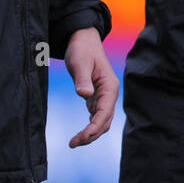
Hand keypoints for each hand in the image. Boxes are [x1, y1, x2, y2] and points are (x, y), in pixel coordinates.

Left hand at [63, 27, 118, 147]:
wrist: (82, 39)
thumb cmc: (82, 49)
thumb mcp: (79, 62)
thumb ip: (82, 79)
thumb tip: (85, 95)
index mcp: (110, 87)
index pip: (104, 113)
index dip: (94, 128)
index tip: (81, 138)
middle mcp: (110, 93)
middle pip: (105, 121)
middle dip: (91, 135)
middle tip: (73, 143)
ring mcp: (104, 96)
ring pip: (101, 120)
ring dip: (91, 133)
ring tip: (74, 142)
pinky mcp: (97, 96)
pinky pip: (96, 116)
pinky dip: (90, 126)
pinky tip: (80, 134)